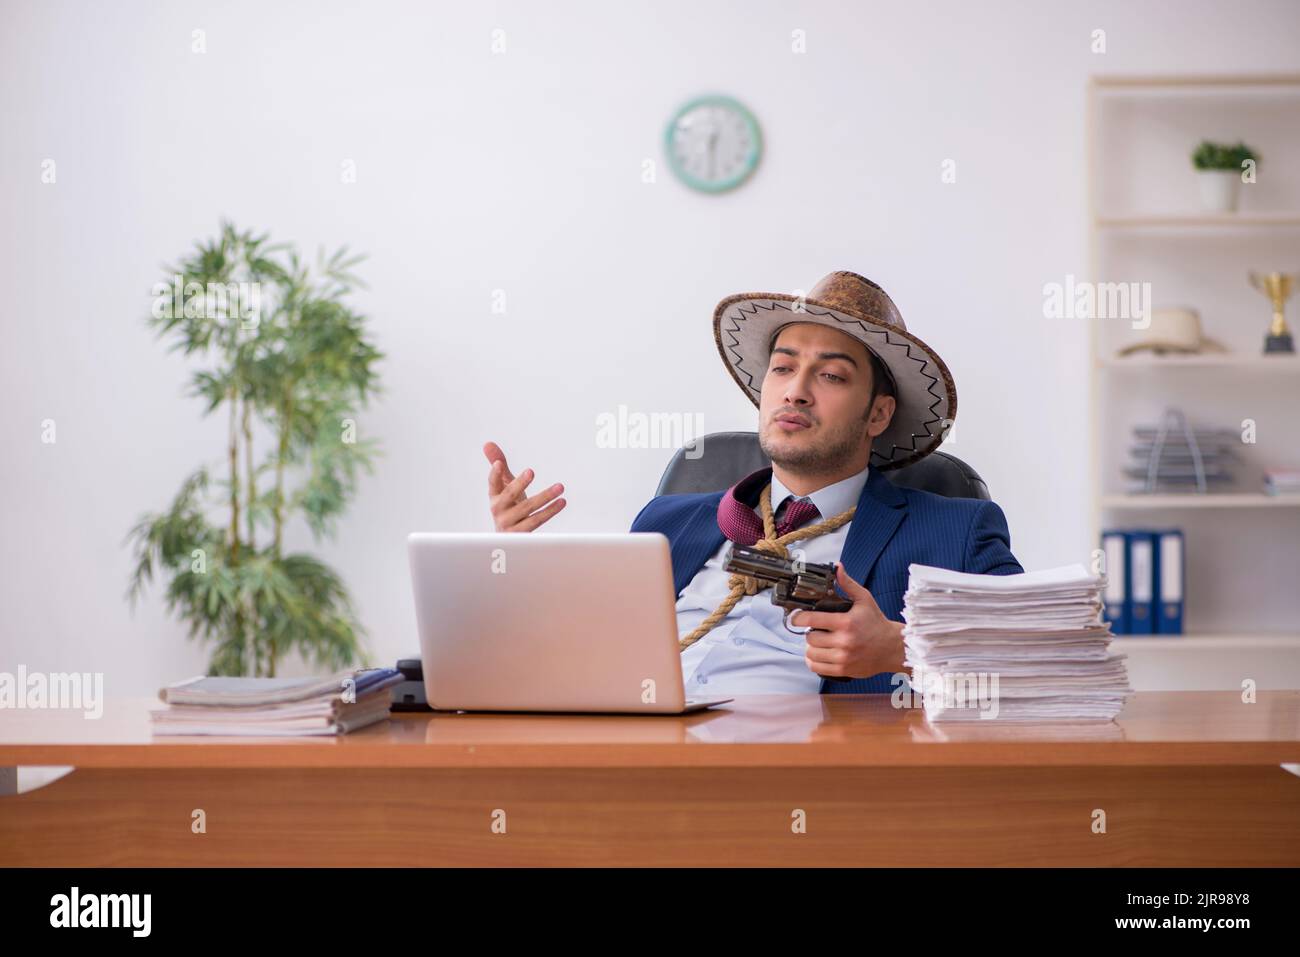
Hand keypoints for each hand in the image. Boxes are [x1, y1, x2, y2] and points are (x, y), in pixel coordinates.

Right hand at [483, 441, 566, 531]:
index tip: (498, 464)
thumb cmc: (508, 507)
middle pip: (509, 495)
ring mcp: (509, 523)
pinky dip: (550, 511)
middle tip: (531, 471)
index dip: (494, 474)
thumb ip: (500, 465)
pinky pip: (537, 521)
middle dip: (520, 483)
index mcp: (494, 496)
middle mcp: (498, 510)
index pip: (492, 484)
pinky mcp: (520, 534)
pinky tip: (561, 502)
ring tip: (560, 487)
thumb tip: (488, 443)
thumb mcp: (504, 486)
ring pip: (528, 508)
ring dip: (545, 497)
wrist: (507, 538)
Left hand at [789, 564, 904, 679]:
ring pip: (811, 653)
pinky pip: (817, 668)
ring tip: (818, 642)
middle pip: (810, 638)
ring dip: (811, 647)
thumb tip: (837, 567)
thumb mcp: (864, 600)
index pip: (812, 620)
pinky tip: (818, 654)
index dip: (798, 618)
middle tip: (815, 630)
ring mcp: (843, 657)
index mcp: (846, 622)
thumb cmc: (877, 623)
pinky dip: (813, 661)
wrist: (892, 648)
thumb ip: (847, 584)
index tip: (796, 618)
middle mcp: (844, 641)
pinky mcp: (843, 670)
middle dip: (809, 633)